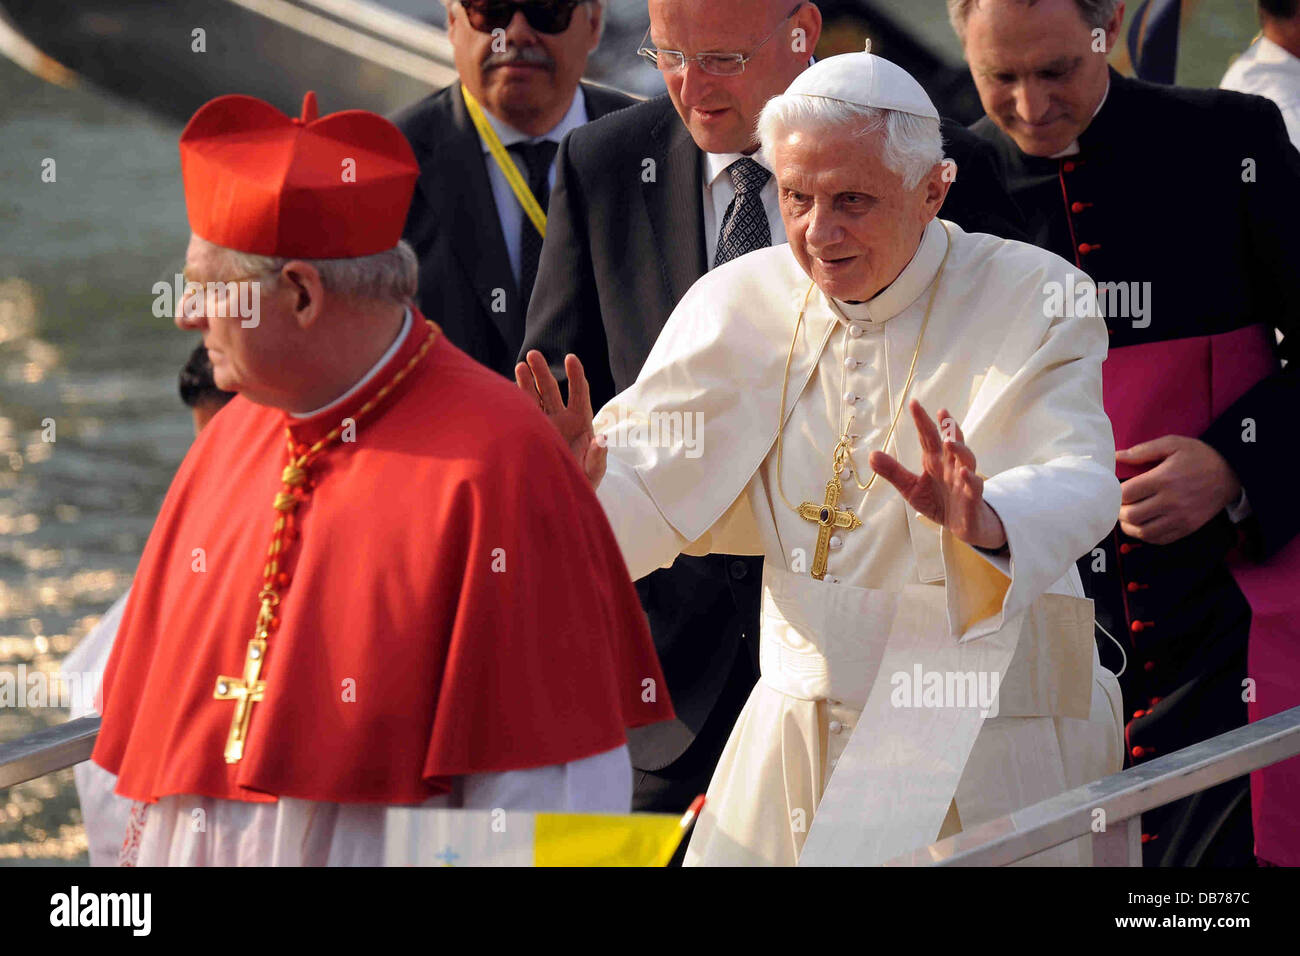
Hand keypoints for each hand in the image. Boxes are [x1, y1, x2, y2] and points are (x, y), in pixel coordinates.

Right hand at [515, 350, 606, 488]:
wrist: (559, 500)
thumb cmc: (580, 487)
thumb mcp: (592, 474)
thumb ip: (597, 458)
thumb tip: (601, 439)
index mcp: (580, 424)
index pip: (579, 393)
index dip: (575, 375)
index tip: (570, 358)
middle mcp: (561, 421)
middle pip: (551, 390)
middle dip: (542, 372)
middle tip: (533, 355)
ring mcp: (543, 426)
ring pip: (534, 399)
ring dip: (526, 382)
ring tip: (519, 365)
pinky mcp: (528, 435)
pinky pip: (521, 414)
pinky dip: (514, 403)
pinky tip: (505, 391)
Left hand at [869, 401, 1006, 549]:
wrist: (960, 526)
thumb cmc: (938, 502)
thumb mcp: (910, 488)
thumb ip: (893, 471)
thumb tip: (872, 454)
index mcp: (935, 460)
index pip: (928, 436)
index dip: (922, 420)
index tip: (913, 403)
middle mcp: (951, 465)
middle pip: (950, 441)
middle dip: (947, 427)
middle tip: (941, 412)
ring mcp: (963, 479)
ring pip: (966, 459)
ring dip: (959, 448)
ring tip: (948, 440)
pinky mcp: (972, 496)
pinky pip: (974, 485)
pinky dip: (970, 478)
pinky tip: (963, 472)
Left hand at [1116, 435, 1240, 544]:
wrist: (1231, 473)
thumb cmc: (1199, 456)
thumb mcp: (1173, 444)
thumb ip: (1143, 450)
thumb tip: (1116, 456)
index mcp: (1164, 479)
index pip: (1126, 494)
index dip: (1114, 494)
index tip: (1113, 490)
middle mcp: (1171, 501)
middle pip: (1131, 515)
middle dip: (1118, 511)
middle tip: (1119, 504)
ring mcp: (1181, 518)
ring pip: (1143, 532)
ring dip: (1129, 526)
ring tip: (1127, 516)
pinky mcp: (1188, 528)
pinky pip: (1159, 539)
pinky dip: (1145, 535)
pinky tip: (1143, 525)